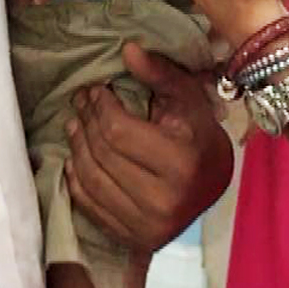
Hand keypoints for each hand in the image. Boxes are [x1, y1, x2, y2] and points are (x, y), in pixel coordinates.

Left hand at [65, 44, 235, 252]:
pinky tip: (75, 158)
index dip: (100, 107)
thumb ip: (159, 73)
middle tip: (80, 102)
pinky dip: (77, 179)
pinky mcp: (133, 238)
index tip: (95, 89)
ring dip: (76, 147)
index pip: (118, 131)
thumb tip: (126, 49)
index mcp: (180, 163)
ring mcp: (146, 225)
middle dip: (86, 121)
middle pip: (103, 154)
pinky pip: (90, 206)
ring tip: (74, 124)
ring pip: (91, 179)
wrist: (214, 187)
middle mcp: (163, 200)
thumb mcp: (188, 99)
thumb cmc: (199, 136)